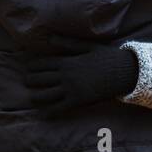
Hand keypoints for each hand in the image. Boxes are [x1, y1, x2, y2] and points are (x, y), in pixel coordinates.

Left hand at [0, 45, 138, 115]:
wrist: (124, 72)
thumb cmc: (107, 57)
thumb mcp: (87, 47)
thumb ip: (67, 43)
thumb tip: (49, 38)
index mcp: (67, 61)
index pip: (42, 64)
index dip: (32, 66)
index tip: (27, 68)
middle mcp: (66, 75)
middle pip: (40, 79)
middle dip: (31, 81)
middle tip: (27, 82)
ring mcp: (71, 89)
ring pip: (46, 94)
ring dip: (36, 96)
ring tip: (32, 98)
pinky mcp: (78, 100)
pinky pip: (60, 108)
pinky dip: (50, 111)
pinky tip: (44, 114)